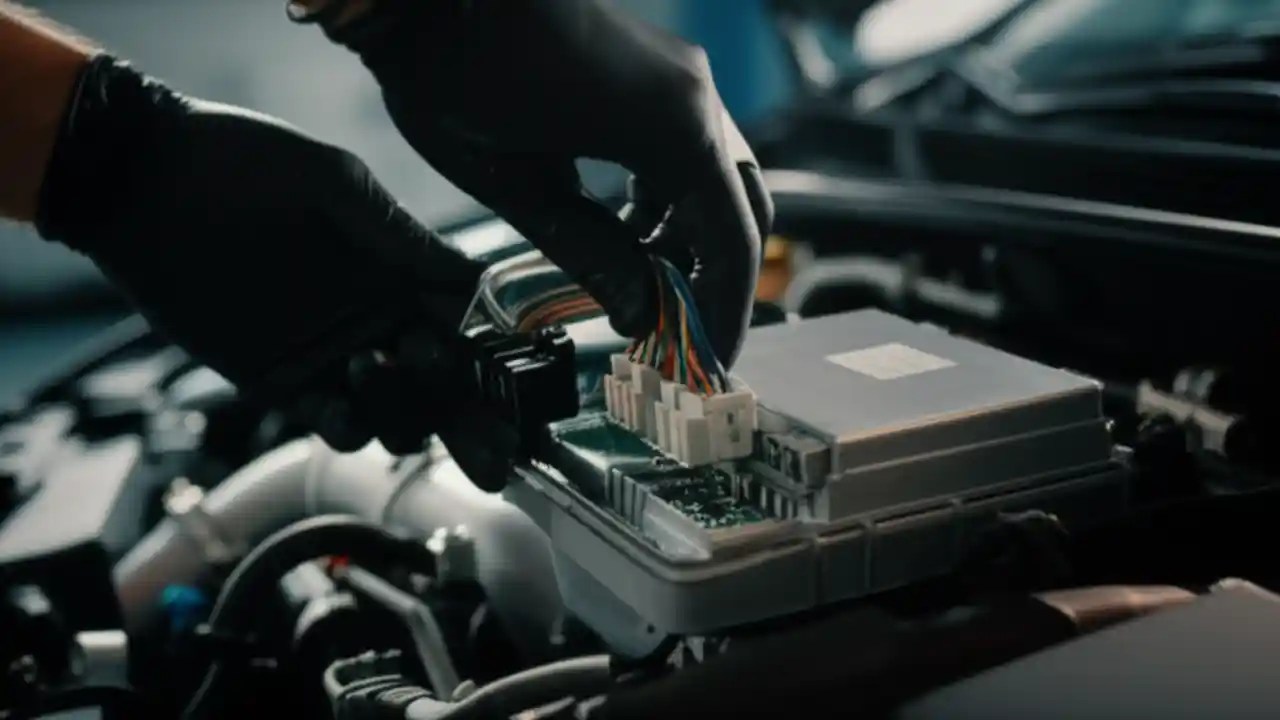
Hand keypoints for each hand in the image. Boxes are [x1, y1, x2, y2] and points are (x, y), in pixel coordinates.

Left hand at [36, 55, 481, 452]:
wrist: (147, 179)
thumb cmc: (245, 162)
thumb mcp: (333, 184)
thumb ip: (399, 236)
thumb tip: (475, 277)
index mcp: (397, 274)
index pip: (462, 330)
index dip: (489, 369)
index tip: (512, 398)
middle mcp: (373, 320)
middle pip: (439, 389)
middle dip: (468, 423)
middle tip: (489, 453)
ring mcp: (328, 353)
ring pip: (390, 415)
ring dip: (403, 417)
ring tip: (377, 375)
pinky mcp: (277, 378)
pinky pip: (327, 421)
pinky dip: (346, 427)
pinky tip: (342, 413)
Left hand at [301, 0, 773, 367]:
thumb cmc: (457, 76)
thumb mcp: (518, 184)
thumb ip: (589, 252)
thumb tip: (640, 313)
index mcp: (671, 127)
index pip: (732, 238)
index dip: (728, 307)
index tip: (714, 358)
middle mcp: (694, 97)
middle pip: (745, 206)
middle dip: (722, 275)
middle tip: (687, 332)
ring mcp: (681, 77)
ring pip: (723, 176)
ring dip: (698, 236)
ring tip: (650, 288)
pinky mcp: (659, 72)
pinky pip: (691, 147)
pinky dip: (676, 199)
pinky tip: (632, 231)